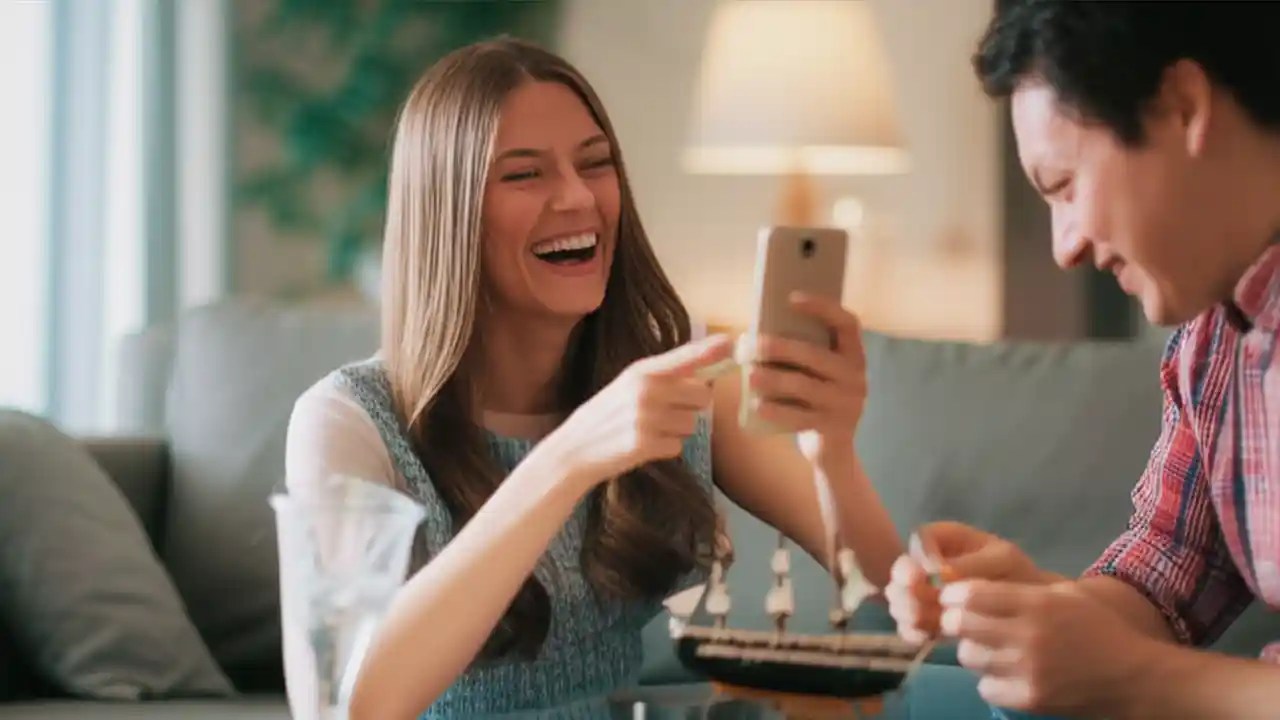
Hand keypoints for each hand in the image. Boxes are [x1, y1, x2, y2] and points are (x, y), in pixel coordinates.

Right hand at [551, 333, 733, 486]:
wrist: (575, 448)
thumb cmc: (608, 415)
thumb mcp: (629, 385)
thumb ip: (664, 376)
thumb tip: (706, 373)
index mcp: (642, 371)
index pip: (683, 357)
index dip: (709, 351)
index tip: (730, 344)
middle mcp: (646, 390)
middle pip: (701, 397)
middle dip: (691, 406)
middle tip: (665, 412)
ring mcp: (646, 418)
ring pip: (692, 424)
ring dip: (676, 430)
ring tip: (649, 429)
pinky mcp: (645, 445)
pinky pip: (678, 446)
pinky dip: (666, 449)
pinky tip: (644, 445)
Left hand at [744, 293, 865, 457]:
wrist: (833, 448)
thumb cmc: (814, 399)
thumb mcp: (816, 373)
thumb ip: (801, 351)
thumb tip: (756, 330)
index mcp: (853, 355)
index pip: (847, 323)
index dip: (822, 308)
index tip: (791, 298)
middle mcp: (856, 377)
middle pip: (815, 355)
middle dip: (779, 348)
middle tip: (749, 345)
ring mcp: (847, 404)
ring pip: (805, 386)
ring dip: (773, 379)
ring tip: (749, 375)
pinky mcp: (833, 429)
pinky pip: (801, 417)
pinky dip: (776, 410)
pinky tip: (757, 405)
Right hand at [885, 522, 1048, 643]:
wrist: (1032, 611)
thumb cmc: (1018, 576)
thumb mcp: (1002, 560)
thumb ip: (972, 564)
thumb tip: (940, 576)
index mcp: (947, 539)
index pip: (921, 537)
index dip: (919, 554)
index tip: (929, 574)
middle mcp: (929, 562)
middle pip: (902, 568)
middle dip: (904, 586)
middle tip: (916, 601)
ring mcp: (925, 591)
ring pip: (899, 596)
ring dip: (905, 609)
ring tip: (921, 621)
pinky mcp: (927, 618)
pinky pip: (908, 623)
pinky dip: (911, 630)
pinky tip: (924, 637)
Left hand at [940, 580, 1151, 716]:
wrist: (1135, 678)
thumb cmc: (1099, 630)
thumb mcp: (1065, 595)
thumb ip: (1021, 591)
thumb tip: (969, 588)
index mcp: (1037, 604)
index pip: (971, 595)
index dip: (953, 595)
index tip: (953, 598)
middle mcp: (1028, 635)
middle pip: (960, 624)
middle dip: (955, 622)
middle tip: (963, 624)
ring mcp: (1027, 670)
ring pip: (968, 656)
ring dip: (973, 650)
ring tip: (990, 649)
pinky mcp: (1030, 699)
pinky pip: (985, 686)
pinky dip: (990, 680)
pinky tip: (1006, 674)